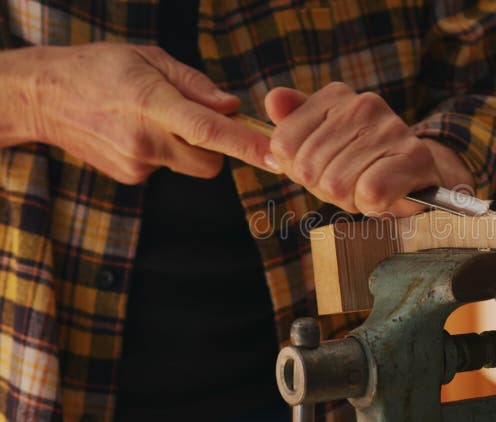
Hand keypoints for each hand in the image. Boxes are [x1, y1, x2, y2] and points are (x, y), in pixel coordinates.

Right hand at [4, 43, 271, 183]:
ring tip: (155, 118)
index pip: (210, 131)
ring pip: (190, 165)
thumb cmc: (99, 68)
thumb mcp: (149, 58)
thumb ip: (195, 85)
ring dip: (188, 147)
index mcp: (152, 104)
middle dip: (218, 146)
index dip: (247, 145)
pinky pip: (168, 167)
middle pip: (211, 161)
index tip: (277, 157)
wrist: (44, 97)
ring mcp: (137, 164)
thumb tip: (231, 107)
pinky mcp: (131, 177)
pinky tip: (138, 132)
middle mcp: (146, 141)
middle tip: (197, 117)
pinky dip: (165, 152)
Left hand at [264, 82, 471, 215]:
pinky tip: (386, 196)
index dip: (298, 170)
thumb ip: (291, 123)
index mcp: (334, 96)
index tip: (323, 168)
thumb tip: (273, 99)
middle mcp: (362, 104)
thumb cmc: (362, 163)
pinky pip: (369, 193)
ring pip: (337, 184)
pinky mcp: (413, 156)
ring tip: (368, 189)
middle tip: (350, 184)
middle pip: (308, 169)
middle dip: (325, 189)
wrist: (418, 177)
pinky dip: (373, 206)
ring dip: (350, 200)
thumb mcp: (319, 144)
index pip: (283, 144)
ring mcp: (391, 127)